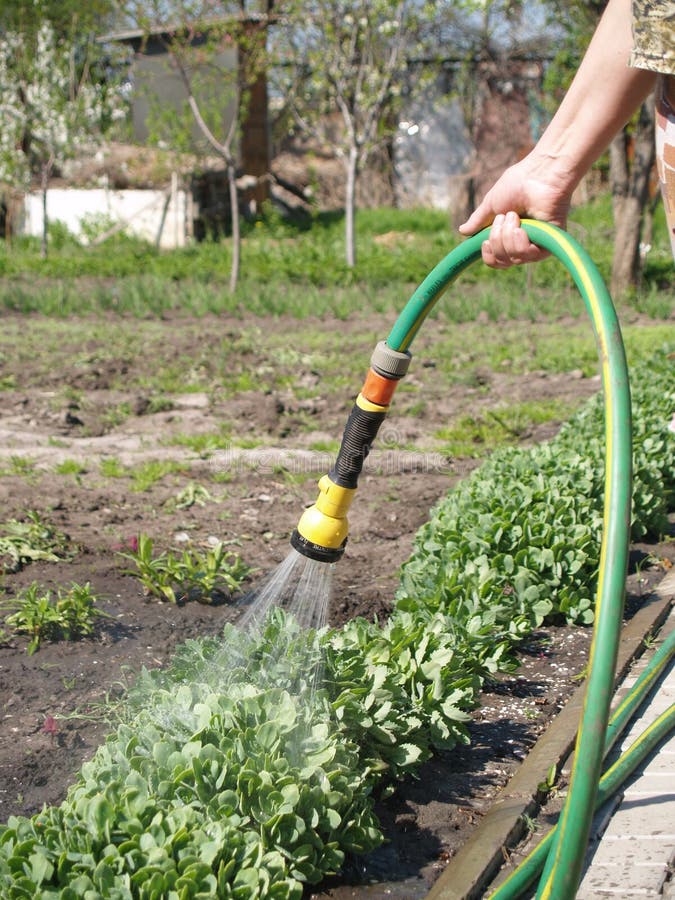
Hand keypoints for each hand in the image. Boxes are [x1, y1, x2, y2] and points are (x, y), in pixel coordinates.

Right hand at [458, 155, 573, 267]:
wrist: (538, 175)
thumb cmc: (517, 184)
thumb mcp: (491, 205)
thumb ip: (479, 220)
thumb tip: (463, 231)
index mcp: (509, 236)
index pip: (496, 260)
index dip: (488, 254)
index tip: (485, 241)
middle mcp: (523, 244)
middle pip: (503, 261)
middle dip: (496, 240)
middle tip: (503, 217)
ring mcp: (536, 245)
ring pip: (514, 259)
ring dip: (507, 237)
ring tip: (514, 216)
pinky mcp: (548, 244)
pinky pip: (528, 256)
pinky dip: (519, 241)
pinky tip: (521, 227)